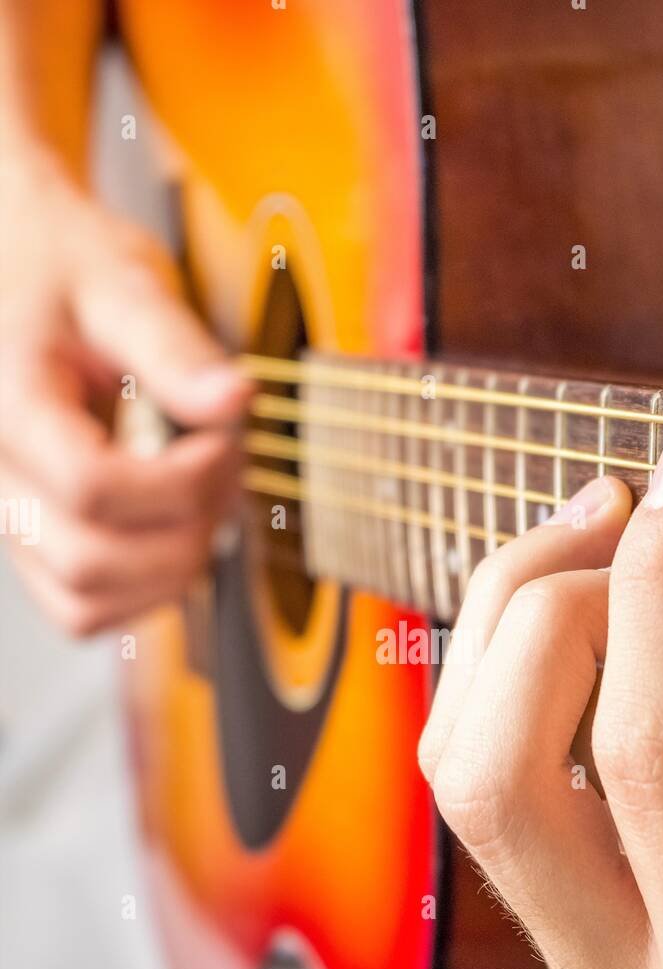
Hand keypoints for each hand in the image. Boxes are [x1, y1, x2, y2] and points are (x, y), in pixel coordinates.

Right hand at [0, 150, 250, 633]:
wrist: (15, 262)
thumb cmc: (59, 265)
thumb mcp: (119, 280)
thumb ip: (174, 344)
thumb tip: (235, 400)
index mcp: (9, 405)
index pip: (93, 487)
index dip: (180, 481)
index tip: (222, 440)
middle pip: (90, 563)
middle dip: (184, 532)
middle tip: (221, 472)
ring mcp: (10, 518)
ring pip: (86, 605)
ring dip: (167, 573)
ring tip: (201, 504)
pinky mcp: (33, 539)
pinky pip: (83, 608)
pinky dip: (142, 592)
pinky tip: (175, 532)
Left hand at [420, 430, 662, 968]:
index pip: (658, 755)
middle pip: (494, 774)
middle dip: (545, 607)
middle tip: (634, 508)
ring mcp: (581, 961)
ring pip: (457, 778)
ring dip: (500, 629)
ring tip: (596, 529)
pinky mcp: (569, 935)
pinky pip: (482, 788)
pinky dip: (503, 675)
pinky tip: (575, 612)